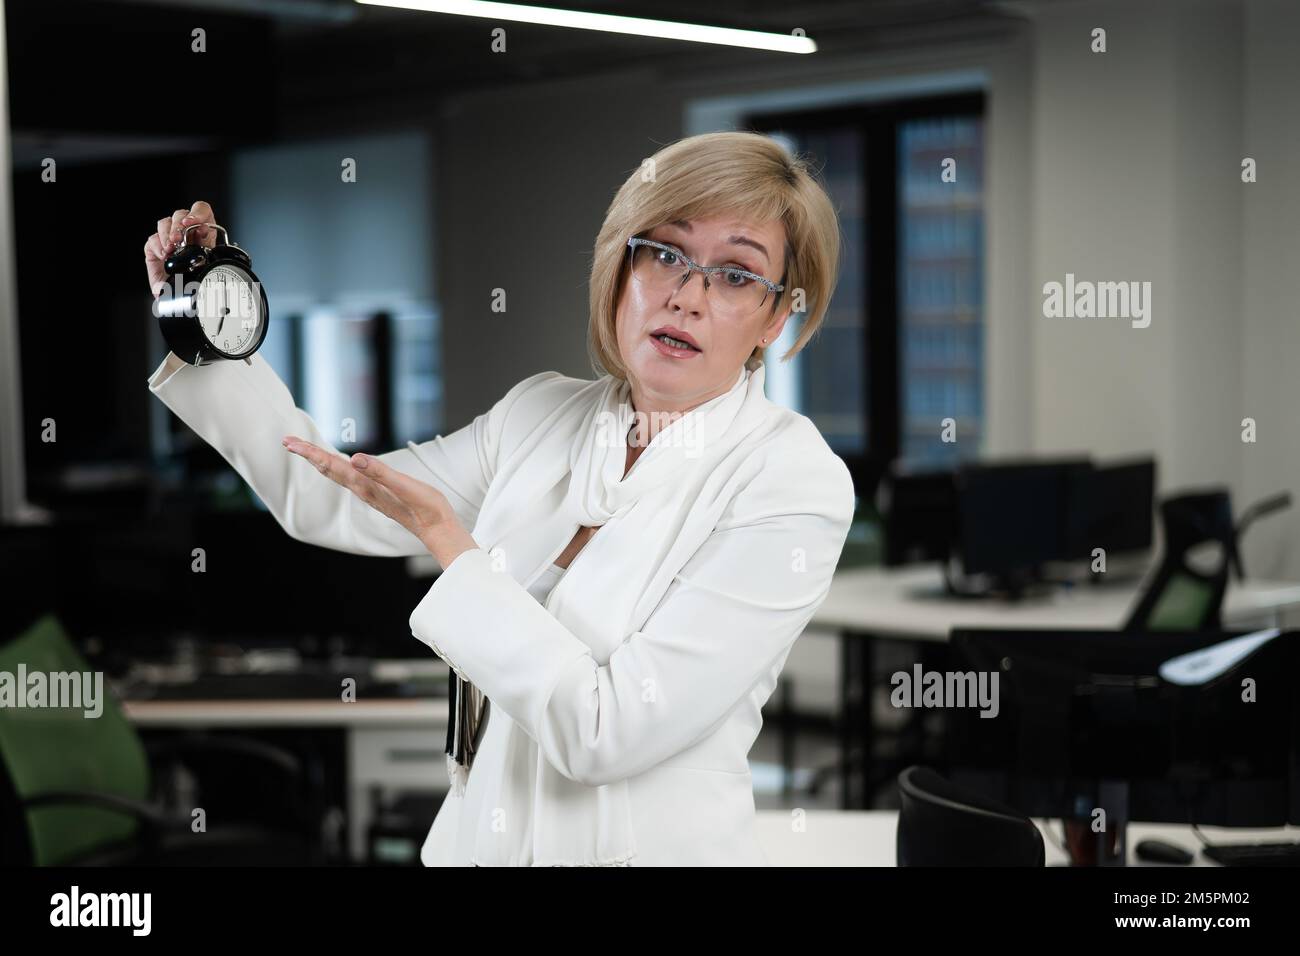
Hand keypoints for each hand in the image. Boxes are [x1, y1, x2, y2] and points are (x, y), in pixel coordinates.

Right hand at [144, 200, 216, 297]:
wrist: (183, 299)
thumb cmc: (199, 283)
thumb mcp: (210, 269)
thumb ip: (210, 258)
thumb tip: (206, 247)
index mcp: (204, 233)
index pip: (202, 211)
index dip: (198, 213)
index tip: (194, 222)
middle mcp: (185, 233)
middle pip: (180, 215)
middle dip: (178, 225)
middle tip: (179, 239)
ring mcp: (169, 240)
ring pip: (165, 223)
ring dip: (167, 233)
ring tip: (171, 248)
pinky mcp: (155, 249)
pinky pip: (153, 239)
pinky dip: (157, 245)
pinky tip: (164, 255)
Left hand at [281, 435, 478, 567]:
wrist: (438, 528)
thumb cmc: (425, 508)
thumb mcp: (405, 486)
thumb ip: (380, 472)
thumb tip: (354, 458)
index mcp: (366, 485)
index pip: (332, 465)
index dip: (310, 452)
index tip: (290, 442)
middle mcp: (363, 489)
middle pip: (329, 468)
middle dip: (308, 454)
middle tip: (287, 441)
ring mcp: (370, 492)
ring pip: (337, 473)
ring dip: (320, 460)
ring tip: (305, 450)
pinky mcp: (379, 493)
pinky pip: (350, 477)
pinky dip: (337, 467)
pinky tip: (339, 465)